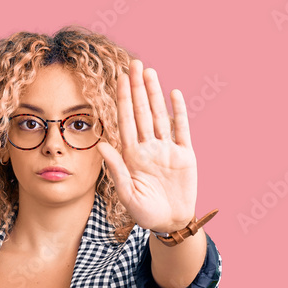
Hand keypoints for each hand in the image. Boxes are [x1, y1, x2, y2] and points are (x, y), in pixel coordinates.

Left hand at [95, 59, 197, 232]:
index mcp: (132, 155)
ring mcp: (166, 149)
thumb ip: (116, 170)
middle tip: (134, 64)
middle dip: (137, 88)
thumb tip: (102, 145)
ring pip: (159, 115)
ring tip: (149, 72)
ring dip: (154, 94)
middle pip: (141, 112)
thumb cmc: (145, 213)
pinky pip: (181, 129)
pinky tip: (173, 94)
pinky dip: (178, 111)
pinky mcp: (185, 154)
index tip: (118, 79)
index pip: (125, 121)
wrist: (171, 222)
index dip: (122, 99)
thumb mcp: (128, 195)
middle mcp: (148, 147)